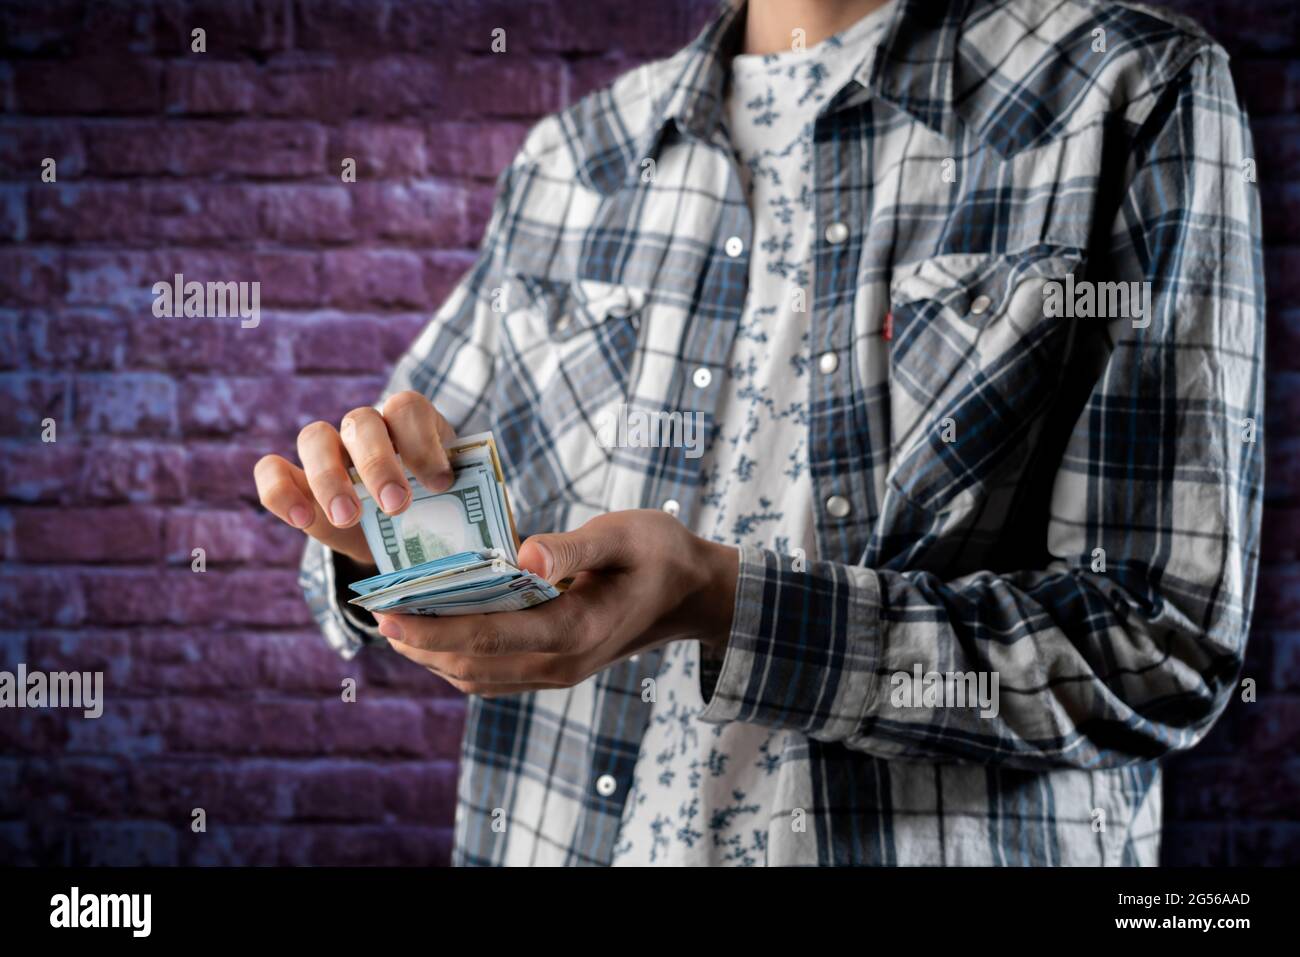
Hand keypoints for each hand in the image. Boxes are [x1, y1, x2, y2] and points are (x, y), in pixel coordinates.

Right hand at [253, 391, 456, 564]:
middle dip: (378, 463)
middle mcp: (365, 428)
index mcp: (411, 424)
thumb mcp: (460, 512)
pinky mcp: (294, 479)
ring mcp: (327, 450)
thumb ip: (474, 517)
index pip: (408, 408)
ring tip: (348, 517)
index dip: (423, 442)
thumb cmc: (437, 515)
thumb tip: (512, 550)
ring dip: (330, 477)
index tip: (442, 484)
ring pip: (313, 436)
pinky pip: (271, 470)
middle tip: (396, 507)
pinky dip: (281, 492)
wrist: (398, 539)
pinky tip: (303, 520)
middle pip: (361, 420)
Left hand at [376, 510, 739, 695]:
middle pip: (471, 665)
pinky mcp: (553, 670)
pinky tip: (435, 630)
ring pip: (476, 677)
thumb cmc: (658, 553)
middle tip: (375, 610)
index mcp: (576, 630)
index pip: (488, 637)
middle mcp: (561, 663)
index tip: (386, 611)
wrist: (690, 593)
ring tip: (394, 621)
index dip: (432, 628)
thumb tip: (523, 555)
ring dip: (432, 654)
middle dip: (418, 642)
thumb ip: (573, 546)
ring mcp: (557, 673)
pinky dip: (456, 657)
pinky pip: (492, 675)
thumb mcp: (624, 534)